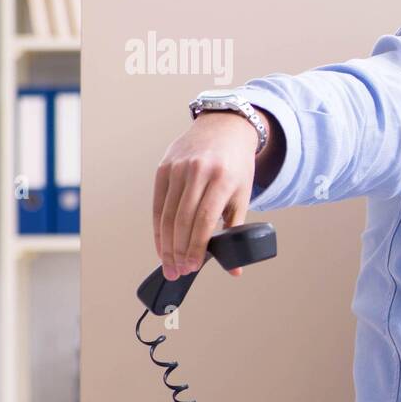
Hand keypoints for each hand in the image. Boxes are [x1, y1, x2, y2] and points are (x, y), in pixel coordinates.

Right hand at [153, 113, 257, 280]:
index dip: (195, 246)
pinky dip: (158, 227)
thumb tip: (235, 268)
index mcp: (222, 179)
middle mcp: (197, 172)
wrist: (225, 128)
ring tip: (169, 265)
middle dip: (178, 251)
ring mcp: (178, 168)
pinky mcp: (163, 168)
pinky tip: (161, 244)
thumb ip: (236, 229)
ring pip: (166, 214)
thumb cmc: (237, 166)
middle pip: (182, 219)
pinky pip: (157, 203)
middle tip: (178, 273)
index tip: (193, 267)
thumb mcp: (243, 194)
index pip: (204, 220)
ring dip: (166, 244)